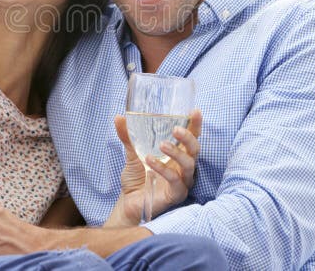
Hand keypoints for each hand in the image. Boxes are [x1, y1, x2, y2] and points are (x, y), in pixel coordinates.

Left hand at [106, 109, 201, 225]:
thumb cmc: (137, 177)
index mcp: (178, 154)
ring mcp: (182, 181)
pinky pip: (175, 181)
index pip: (191, 137)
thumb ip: (128, 136)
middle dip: (189, 137)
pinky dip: (164, 169)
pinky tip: (150, 162)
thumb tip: (119, 117)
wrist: (128, 202)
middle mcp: (183, 167)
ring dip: (177, 153)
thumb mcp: (132, 153)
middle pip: (195, 150)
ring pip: (188, 165)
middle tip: (176, 129)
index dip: (195, 125)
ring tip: (162, 145)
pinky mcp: (176, 194)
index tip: (195, 111)